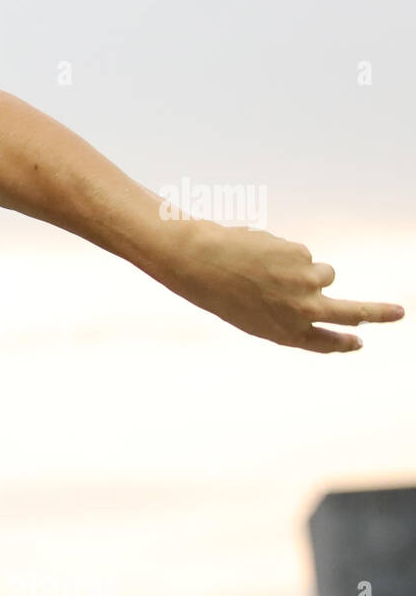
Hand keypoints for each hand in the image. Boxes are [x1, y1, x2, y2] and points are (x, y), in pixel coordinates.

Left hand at [161, 220, 403, 352]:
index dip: (343, 342)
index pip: (325, 342)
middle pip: (352, 313)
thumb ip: (286, 312)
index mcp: (285, 333)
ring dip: (305, 270)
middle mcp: (302, 312)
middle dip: (378, 314)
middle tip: (399, 313)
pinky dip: (284, 253)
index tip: (359, 341)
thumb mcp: (252, 314)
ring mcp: (307, 284)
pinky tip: (256, 254)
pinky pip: (303, 255)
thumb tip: (319, 290)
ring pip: (324, 274)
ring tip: (267, 269)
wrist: (199, 262)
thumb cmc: (217, 290)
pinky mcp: (304, 258)